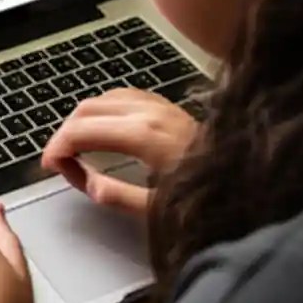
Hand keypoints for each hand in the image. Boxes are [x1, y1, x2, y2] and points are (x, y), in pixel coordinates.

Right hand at [41, 88, 197, 215]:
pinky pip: (122, 95)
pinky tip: (102, 127)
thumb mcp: (158, 207)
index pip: (81, 130)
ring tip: (76, 146)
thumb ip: (116, 195)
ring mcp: (159, 104)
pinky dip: (102, 109)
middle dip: (64, 133)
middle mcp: (148, 111)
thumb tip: (88, 185)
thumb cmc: (209, 193)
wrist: (252, 176)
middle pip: (85, 109)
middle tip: (59, 161)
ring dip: (81, 119)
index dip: (57, 147)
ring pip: (101, 98)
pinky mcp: (167, 105)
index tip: (50, 166)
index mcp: (142, 135)